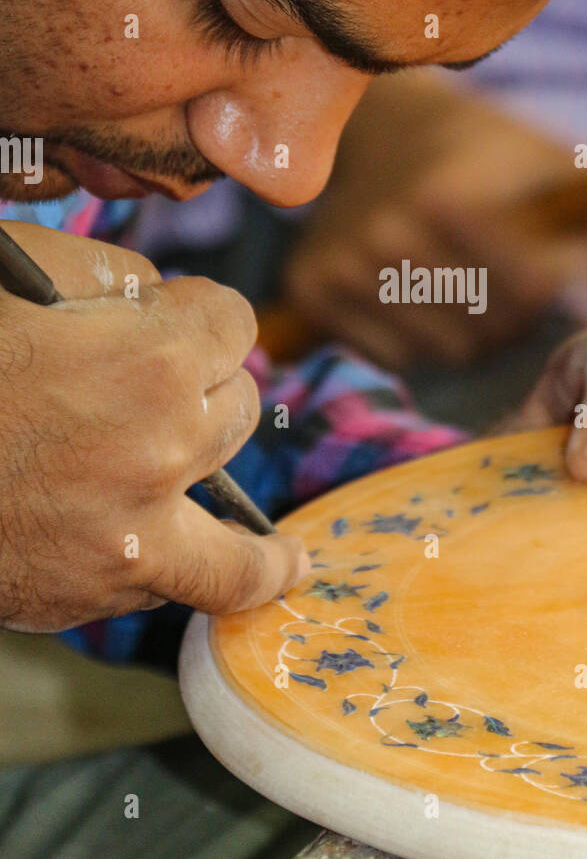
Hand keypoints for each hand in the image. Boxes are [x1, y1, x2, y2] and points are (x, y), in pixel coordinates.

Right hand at [0, 222, 307, 632]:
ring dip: (228, 485)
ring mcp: (132, 534)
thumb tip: (158, 298)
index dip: (203, 312)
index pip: (235, 323)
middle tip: (155, 384)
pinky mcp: (94, 591)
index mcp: (150, 360)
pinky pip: (195, 586)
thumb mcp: (20, 267)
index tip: (178, 317)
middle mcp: (161, 452)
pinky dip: (223, 577)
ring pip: (236, 509)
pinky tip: (269, 577)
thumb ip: (110, 273)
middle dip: (205, 384)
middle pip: (237, 405)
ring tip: (287, 549)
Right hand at [284, 72, 586, 367]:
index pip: (531, 286)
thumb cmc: (487, 155)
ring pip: (444, 352)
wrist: (389, 132)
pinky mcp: (311, 288)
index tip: (555, 262)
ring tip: (468, 285)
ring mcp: (343, 263)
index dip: (555, 283)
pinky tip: (421, 296)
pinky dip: (418, 339)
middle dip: (516, 316)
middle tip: (511, 280)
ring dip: (470, 333)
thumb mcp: (551, 163)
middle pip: (489, 331)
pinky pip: (394, 357)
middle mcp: (386, 230)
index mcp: (446, 193)